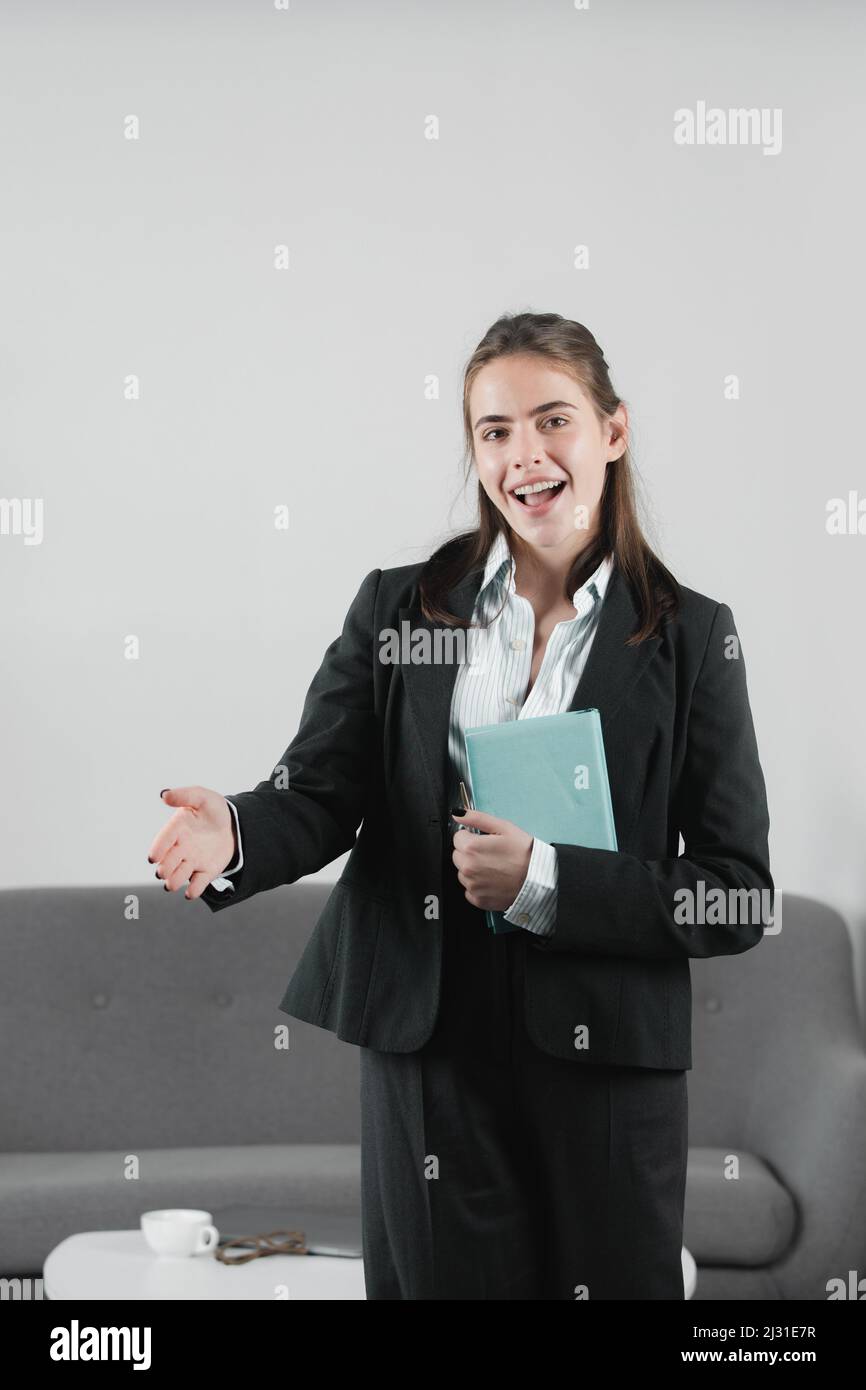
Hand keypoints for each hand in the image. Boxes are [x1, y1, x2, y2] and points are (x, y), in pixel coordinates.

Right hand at [147, 786, 235, 900]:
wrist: (234, 824)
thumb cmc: (213, 810)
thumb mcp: (202, 797)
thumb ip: (185, 795)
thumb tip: (164, 794)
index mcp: (176, 829)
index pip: (164, 840)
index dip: (158, 849)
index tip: (153, 857)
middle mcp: (180, 848)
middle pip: (168, 862)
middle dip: (164, 869)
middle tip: (163, 872)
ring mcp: (192, 861)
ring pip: (178, 875)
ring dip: (174, 881)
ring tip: (171, 884)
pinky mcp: (205, 872)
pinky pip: (197, 884)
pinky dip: (193, 889)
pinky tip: (191, 892)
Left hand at [450, 809, 532, 910]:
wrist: (539, 878)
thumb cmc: (524, 852)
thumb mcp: (503, 827)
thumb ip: (476, 818)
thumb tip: (458, 814)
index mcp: (471, 848)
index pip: (458, 837)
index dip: (471, 837)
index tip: (484, 841)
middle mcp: (468, 868)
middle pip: (458, 855)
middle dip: (470, 853)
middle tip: (490, 853)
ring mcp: (472, 885)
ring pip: (463, 873)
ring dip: (473, 869)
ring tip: (494, 867)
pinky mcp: (478, 899)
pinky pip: (470, 890)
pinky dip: (478, 886)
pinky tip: (493, 880)